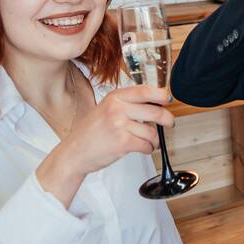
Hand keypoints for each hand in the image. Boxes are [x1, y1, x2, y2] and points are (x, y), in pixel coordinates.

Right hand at [38, 84, 172, 206]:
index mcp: (115, 97)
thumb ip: (127, 105)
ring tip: (149, 142)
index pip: (144, 91)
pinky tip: (142, 148)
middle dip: (167, 119)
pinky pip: (146, 145)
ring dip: (155, 140)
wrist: (74, 153)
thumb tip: (155, 104)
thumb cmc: (90, 133)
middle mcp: (117, 108)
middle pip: (155, 111)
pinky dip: (148, 149)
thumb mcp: (106, 109)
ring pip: (152, 131)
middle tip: (169, 123)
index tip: (168, 99)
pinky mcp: (122, 142)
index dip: (161, 94)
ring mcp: (119, 125)